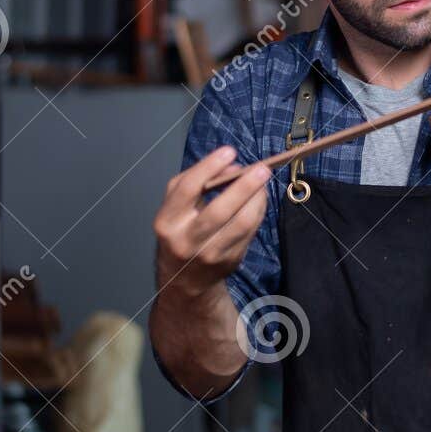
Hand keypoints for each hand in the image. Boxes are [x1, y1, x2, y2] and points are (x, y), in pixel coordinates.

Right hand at [153, 146, 270, 296]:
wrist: (184, 279)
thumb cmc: (180, 231)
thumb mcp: (176, 207)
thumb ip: (196, 181)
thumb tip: (233, 166)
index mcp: (167, 221)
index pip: (187, 189)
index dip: (209, 167)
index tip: (230, 152)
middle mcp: (186, 240)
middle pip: (219, 210)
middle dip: (244, 186)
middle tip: (262, 168)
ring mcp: (209, 254)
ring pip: (240, 223)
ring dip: (257, 199)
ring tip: (263, 182)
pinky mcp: (229, 261)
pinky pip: (249, 232)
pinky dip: (258, 212)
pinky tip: (259, 199)